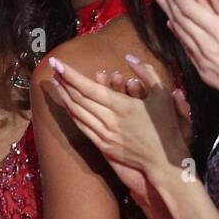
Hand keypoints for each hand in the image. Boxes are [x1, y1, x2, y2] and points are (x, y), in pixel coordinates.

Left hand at [44, 53, 191, 199]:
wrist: (164, 162)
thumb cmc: (166, 127)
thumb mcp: (163, 95)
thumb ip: (146, 73)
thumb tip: (129, 57)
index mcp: (122, 106)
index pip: (88, 87)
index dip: (70, 74)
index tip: (57, 62)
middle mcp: (109, 120)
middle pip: (78, 98)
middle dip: (63, 81)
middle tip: (53, 68)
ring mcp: (104, 134)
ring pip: (77, 112)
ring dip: (64, 96)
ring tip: (55, 83)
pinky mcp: (102, 145)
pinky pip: (82, 127)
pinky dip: (72, 113)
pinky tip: (66, 104)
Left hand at [154, 0, 218, 116]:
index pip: (190, 8)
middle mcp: (208, 48)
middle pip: (181, 19)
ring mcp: (204, 62)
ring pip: (181, 33)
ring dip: (170, 14)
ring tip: (161, 0)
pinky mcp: (204, 72)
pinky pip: (187, 47)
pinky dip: (178, 33)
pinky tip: (174, 25)